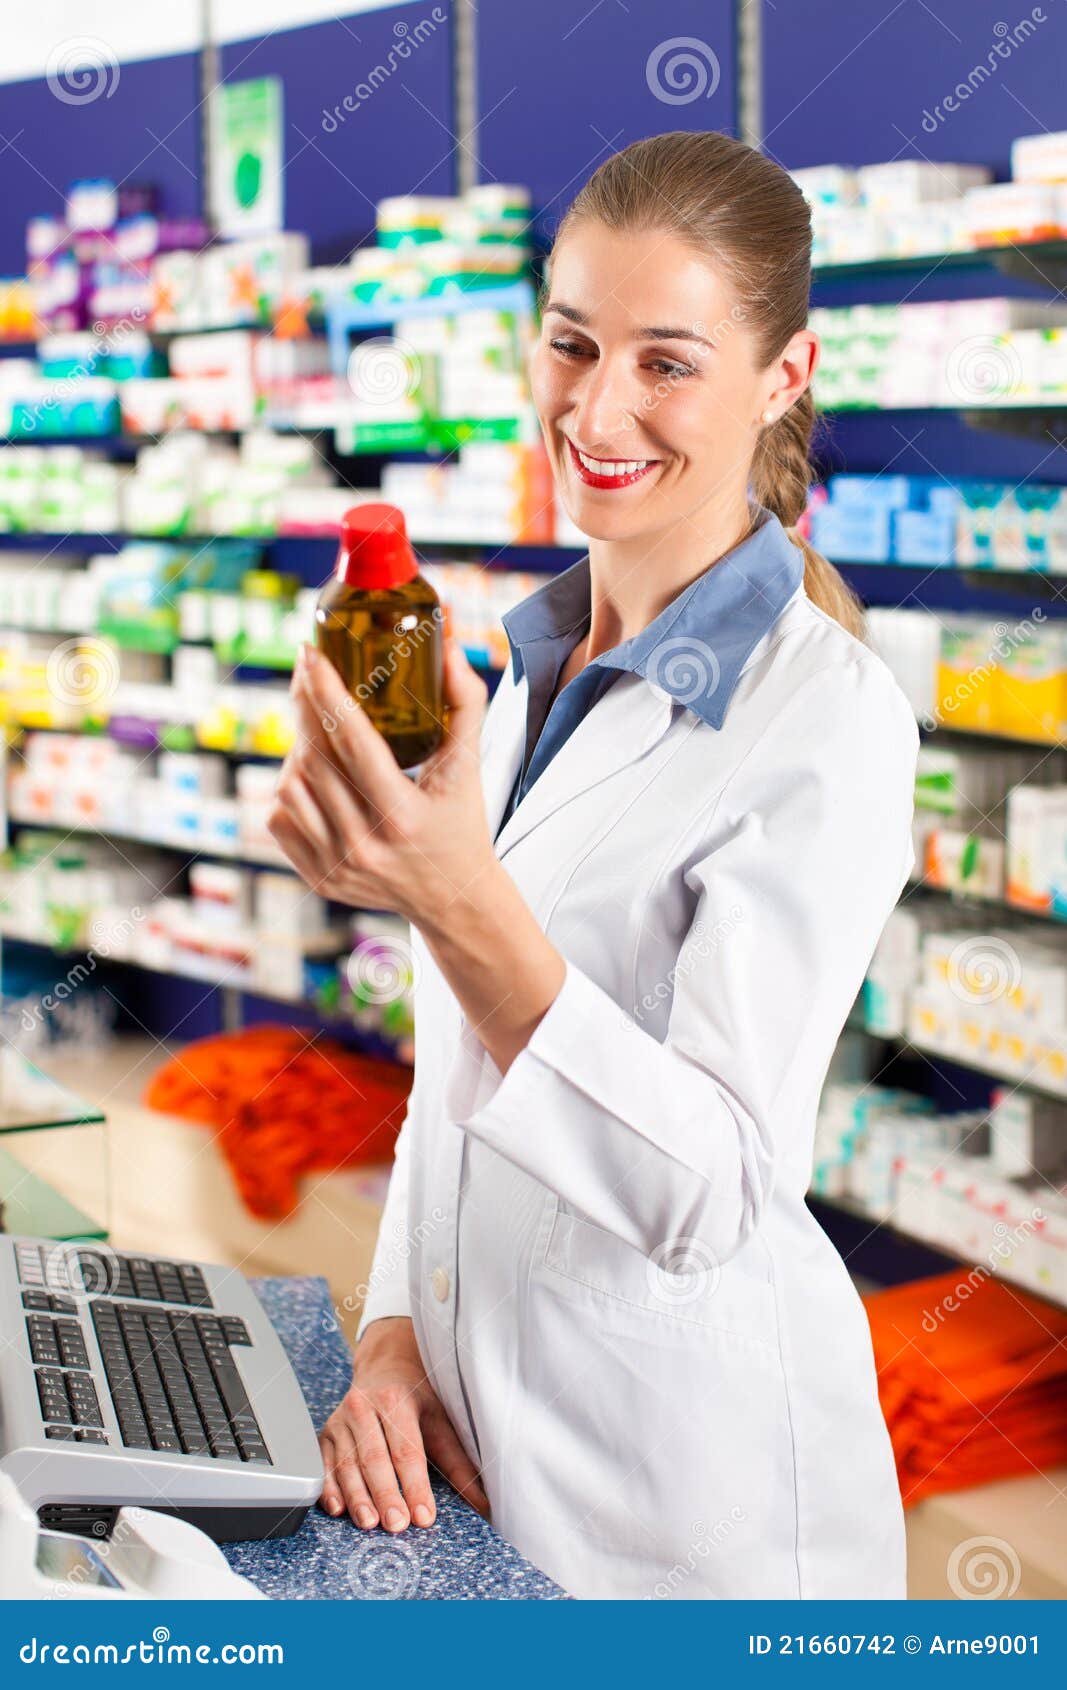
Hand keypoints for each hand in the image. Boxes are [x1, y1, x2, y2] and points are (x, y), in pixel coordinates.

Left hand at [267, 637, 499, 926]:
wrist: (452, 899)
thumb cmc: (462, 825)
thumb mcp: (469, 767)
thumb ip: (465, 703)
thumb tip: (449, 643)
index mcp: (403, 817)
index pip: (354, 742)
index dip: (328, 692)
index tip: (311, 654)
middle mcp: (364, 846)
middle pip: (315, 758)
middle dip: (307, 705)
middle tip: (308, 670)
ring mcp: (335, 866)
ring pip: (291, 784)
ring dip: (299, 746)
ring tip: (319, 726)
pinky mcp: (316, 877)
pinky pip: (281, 816)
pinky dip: (291, 786)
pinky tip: (315, 772)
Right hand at [319, 1316, 489, 1530]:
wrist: (383, 1370)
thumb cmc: (414, 1400)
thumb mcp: (440, 1422)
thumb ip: (458, 1464)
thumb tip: (484, 1503)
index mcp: (396, 1400)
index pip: (407, 1450)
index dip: (415, 1485)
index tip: (424, 1516)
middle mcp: (363, 1407)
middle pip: (375, 1458)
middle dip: (386, 1494)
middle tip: (396, 1525)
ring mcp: (340, 1421)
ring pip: (347, 1464)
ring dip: (357, 1497)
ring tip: (369, 1523)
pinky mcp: (324, 1434)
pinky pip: (323, 1464)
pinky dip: (329, 1488)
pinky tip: (337, 1508)